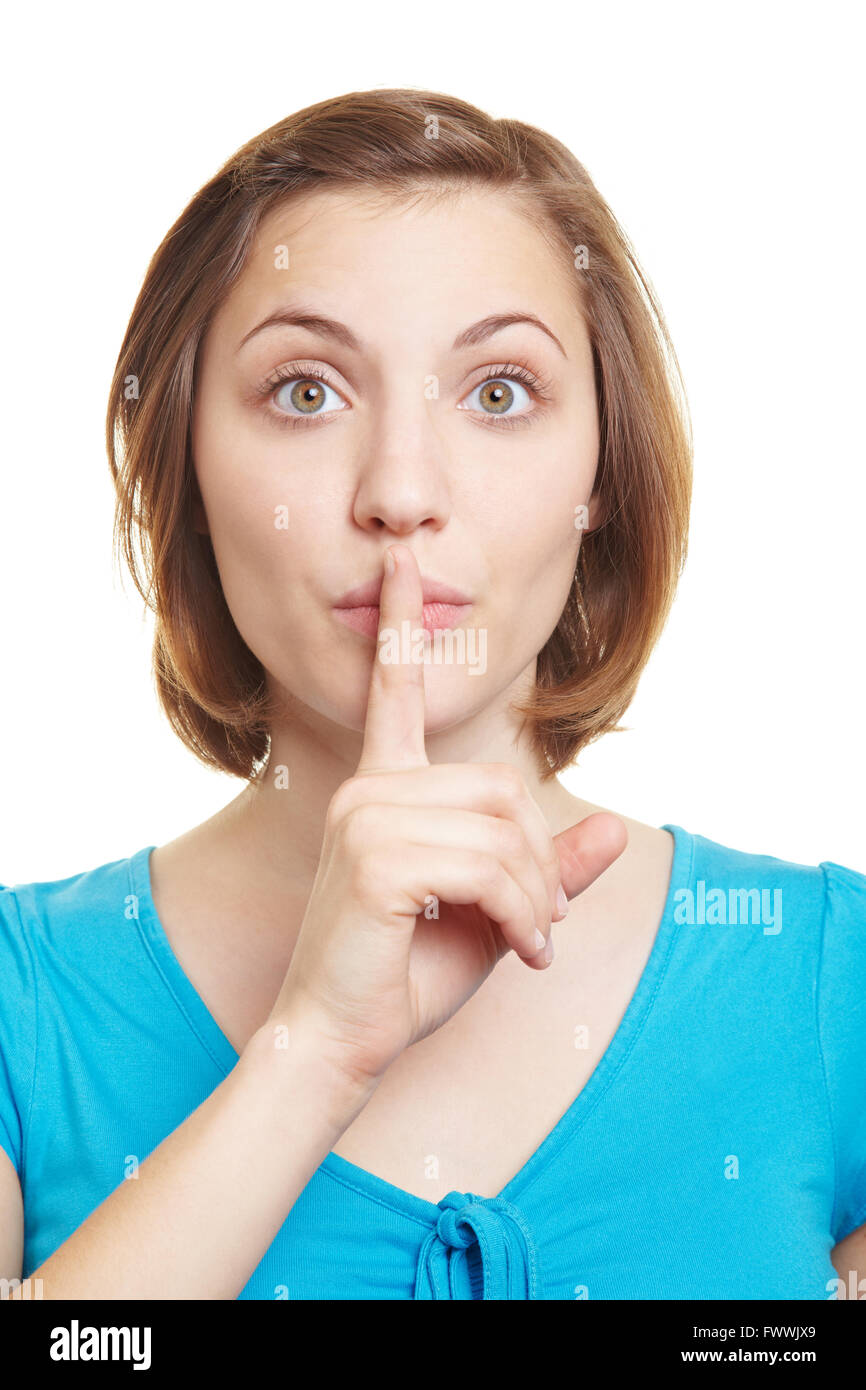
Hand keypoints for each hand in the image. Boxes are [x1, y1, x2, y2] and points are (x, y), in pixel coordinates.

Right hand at [266, 543, 626, 1091]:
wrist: (338, 1039)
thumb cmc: (406, 974)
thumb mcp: (496, 914)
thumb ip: (549, 870)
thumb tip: (615, 827)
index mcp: (384, 788)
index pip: (393, 691)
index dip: (401, 624)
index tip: (402, 563)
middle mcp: (369, 788)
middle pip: (502, 788)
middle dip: (540, 864)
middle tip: (543, 925)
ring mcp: (366, 817)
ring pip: (503, 830)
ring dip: (537, 898)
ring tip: (530, 944)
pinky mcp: (375, 858)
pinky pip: (491, 866)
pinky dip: (524, 913)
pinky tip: (517, 952)